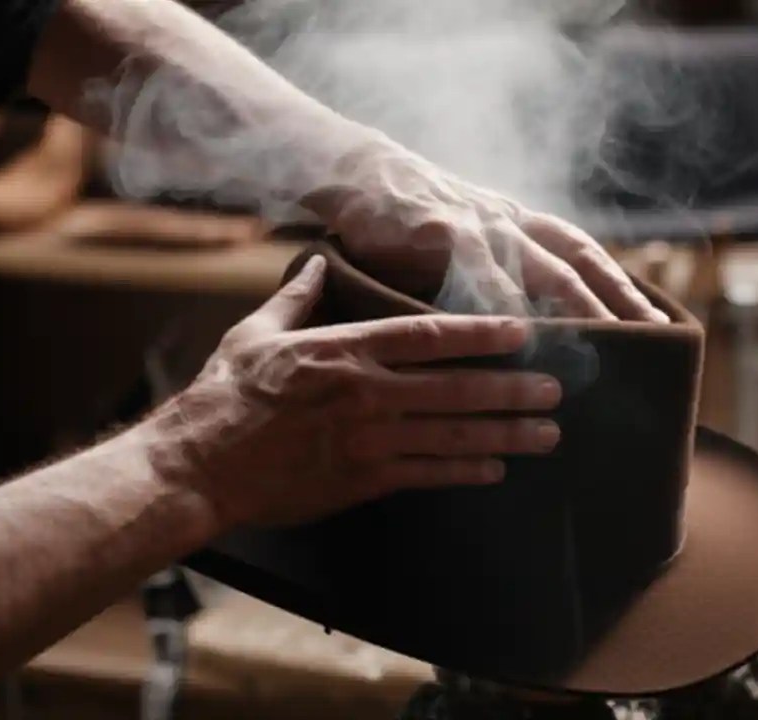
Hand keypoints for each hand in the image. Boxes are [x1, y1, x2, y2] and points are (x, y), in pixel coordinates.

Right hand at [150, 254, 564, 527]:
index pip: (428, 335)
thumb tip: (321, 263)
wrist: (200, 464)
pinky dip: (465, 471)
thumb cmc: (225, 395)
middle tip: (557, 390)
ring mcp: (367, 439)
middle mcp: (365, 392)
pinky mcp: (362, 480)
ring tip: (547, 434)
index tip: (522, 331)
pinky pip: (427, 474)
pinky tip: (496, 468)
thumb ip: (298, 298)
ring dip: (505, 434)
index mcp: (344, 349)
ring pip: (451, 435)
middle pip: (456, 387)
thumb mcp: (256, 333)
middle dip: (512, 389)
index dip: (481, 332)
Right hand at [305, 133, 669, 322]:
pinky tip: (517, 340)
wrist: (358, 173)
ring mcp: (478, 226)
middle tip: (650, 344)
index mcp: (518, 225)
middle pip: (576, 265)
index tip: (659, 325)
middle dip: (615, 304)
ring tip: (602, 350)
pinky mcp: (440, 232)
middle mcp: (509, 223)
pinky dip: (502, 307)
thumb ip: (497, 273)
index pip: (585, 256)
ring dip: (574, 310)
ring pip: (540, 270)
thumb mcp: (466, 238)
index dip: (623, 288)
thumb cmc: (413, 220)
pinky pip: (479, 274)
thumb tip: (533, 326)